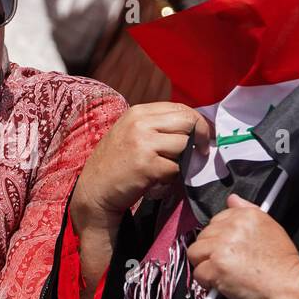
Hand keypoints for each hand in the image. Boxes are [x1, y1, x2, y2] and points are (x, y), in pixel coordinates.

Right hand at [70, 102, 208, 230]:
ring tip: (163, 170)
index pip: (180, 108)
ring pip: (183, 146)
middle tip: (200, 152)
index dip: (198, 122)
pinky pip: (175, 169)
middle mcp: (140, 123)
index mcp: (138, 112)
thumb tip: (192, 126)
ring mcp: (143, 143)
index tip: (204, 136)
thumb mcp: (131, 133)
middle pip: (187, 122)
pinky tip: (155, 182)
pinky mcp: (147, 165)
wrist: (94, 190)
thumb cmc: (115, 163)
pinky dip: (170, 179)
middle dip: (199, 137)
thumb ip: (157, 126)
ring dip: (180, 161)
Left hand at [187, 194, 298, 298]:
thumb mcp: (271, 227)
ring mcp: (222, 246)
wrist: (290, 286)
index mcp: (246, 215)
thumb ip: (248, 210)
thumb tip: (232, 199)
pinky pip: (198, 273)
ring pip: (195, 252)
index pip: (216, 220)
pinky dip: (207, 281)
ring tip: (221, 272)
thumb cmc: (283, 262)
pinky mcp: (216, 266)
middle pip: (203, 236)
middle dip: (210, 251)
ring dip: (205, 264)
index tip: (229, 248)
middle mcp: (232, 227)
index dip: (220, 237)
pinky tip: (222, 283)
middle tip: (227, 263)